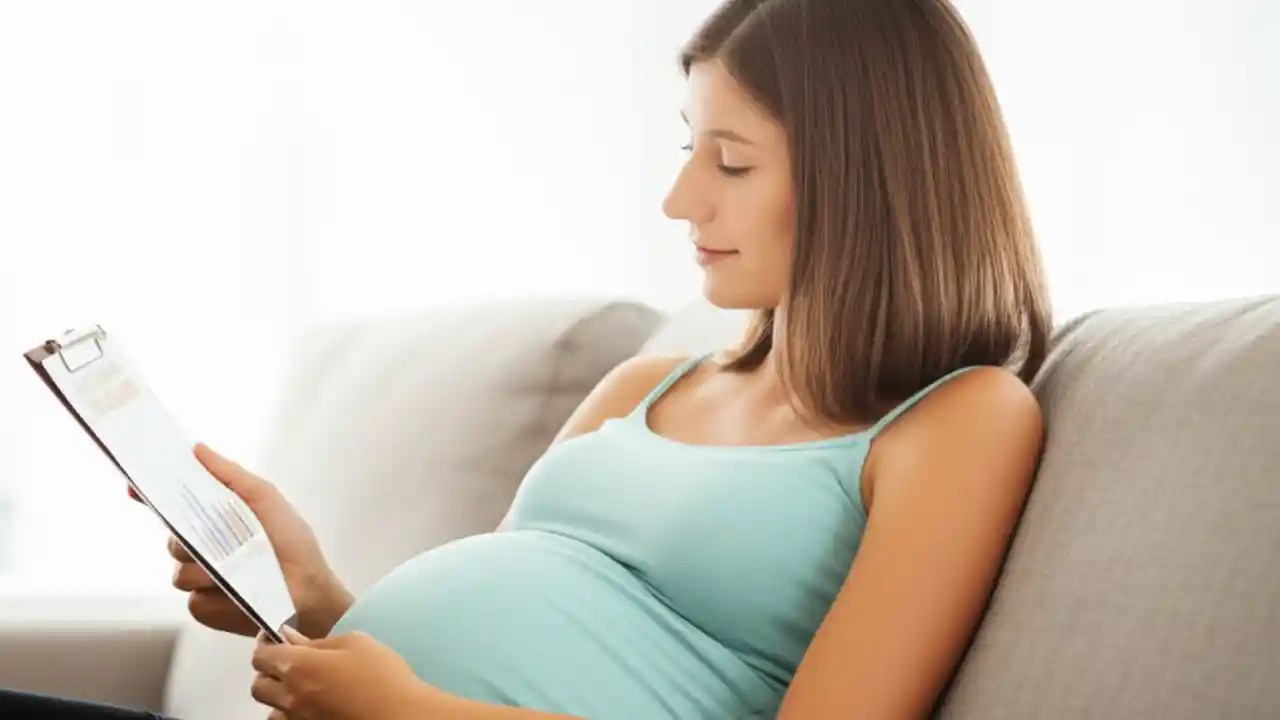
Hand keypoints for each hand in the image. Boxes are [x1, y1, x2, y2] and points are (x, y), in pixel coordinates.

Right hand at [147, 443, 352, 637]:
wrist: (311, 591)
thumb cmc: (293, 542)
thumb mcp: (265, 500)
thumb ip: (230, 475)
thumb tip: (197, 448)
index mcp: (216, 522)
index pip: (174, 508)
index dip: (151, 497)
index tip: (134, 487)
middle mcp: (204, 551)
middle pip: (171, 541)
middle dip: (187, 538)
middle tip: (214, 537)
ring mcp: (203, 582)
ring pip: (179, 573)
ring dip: (208, 570)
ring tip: (241, 569)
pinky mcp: (207, 609)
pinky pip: (193, 600)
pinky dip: (216, 596)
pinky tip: (239, 593)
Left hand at [251, 626, 452, 718]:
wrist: (401, 714)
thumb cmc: (380, 673)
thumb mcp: (355, 642)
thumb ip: (316, 641)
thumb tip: (289, 637)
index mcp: (297, 666)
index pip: (261, 655)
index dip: (266, 644)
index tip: (277, 638)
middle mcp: (290, 696)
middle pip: (258, 685)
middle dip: (268, 671)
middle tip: (289, 662)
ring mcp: (298, 719)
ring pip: (269, 710)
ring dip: (278, 696)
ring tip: (300, 688)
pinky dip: (290, 714)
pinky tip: (311, 706)